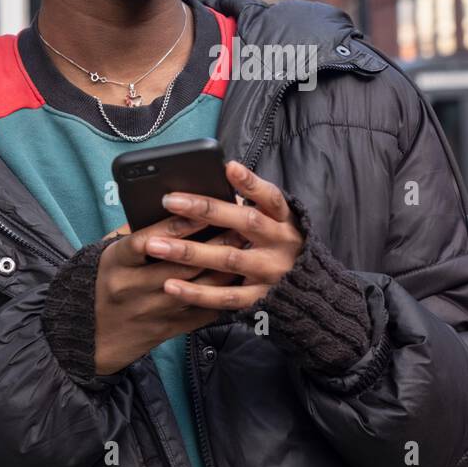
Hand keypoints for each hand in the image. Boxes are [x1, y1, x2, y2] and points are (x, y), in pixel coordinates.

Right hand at [93, 211, 247, 375]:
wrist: (91, 335)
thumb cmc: (105, 282)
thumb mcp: (108, 253)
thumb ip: (135, 231)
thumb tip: (173, 208)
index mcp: (115, 263)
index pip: (148, 241)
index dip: (178, 226)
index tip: (203, 210)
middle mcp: (133, 288)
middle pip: (182, 264)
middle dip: (215, 243)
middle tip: (239, 223)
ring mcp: (153, 311)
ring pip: (198, 288)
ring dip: (226, 267)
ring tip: (245, 246)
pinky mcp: (169, 328)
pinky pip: (202, 312)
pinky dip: (223, 294)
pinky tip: (239, 278)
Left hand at [145, 161, 304, 312]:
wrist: (311, 292)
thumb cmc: (280, 245)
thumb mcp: (277, 221)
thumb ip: (253, 204)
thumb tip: (219, 176)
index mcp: (284, 220)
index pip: (270, 197)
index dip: (251, 183)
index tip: (228, 167)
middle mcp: (280, 243)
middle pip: (244, 223)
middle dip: (206, 210)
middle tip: (168, 200)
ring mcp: (270, 272)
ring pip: (228, 260)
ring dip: (190, 253)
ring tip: (156, 246)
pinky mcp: (259, 299)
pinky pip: (225, 297)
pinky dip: (197, 293)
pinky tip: (170, 285)